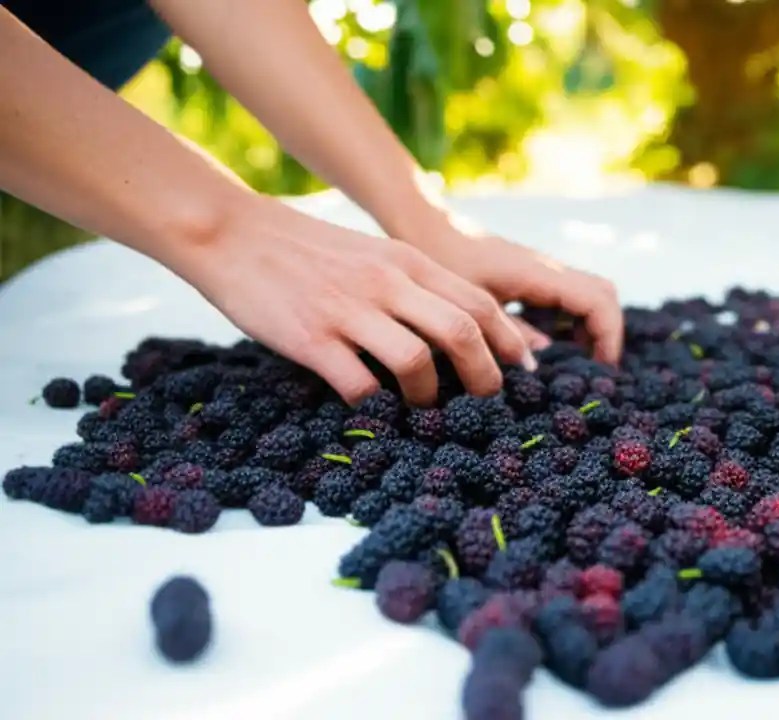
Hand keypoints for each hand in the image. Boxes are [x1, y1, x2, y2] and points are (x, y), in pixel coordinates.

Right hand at [179, 195, 535, 405]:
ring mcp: (349, 311)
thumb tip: (459, 328)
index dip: (509, 340)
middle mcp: (387, 283)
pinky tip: (373, 412)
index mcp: (407, 261)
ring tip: (425, 411)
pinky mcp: (311, 339)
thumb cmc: (307, 251)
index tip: (524, 369)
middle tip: (485, 403)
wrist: (232, 233)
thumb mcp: (374, 254)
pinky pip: (359, 385)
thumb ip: (413, 284)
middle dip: (485, 377)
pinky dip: (375, 408)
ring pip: (418, 362)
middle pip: (462, 333)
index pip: (480, 302)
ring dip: (430, 398)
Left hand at [405, 209, 623, 364]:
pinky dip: (574, 320)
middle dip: (607, 332)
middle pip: (604, 295)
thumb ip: (506, 334)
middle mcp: (549, 268)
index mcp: (539, 274)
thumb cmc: (443, 261)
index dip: (608, 336)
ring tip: (575, 363)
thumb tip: (538, 363)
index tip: (601, 369)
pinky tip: (551, 344)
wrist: (426, 226)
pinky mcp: (534, 275)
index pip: (598, 301)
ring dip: (592, 327)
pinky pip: (571, 296)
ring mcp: (544, 270)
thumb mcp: (470, 306)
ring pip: (591, 294)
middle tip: (593, 370)